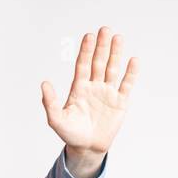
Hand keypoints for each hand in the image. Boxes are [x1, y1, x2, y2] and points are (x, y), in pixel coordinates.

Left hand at [41, 26, 138, 174]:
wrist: (88, 148)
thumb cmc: (71, 134)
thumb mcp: (56, 119)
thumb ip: (49, 102)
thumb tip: (44, 83)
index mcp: (79, 88)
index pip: (82, 65)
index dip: (86, 51)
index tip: (89, 36)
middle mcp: (94, 86)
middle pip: (98, 62)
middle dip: (101, 47)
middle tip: (104, 29)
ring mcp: (107, 93)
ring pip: (112, 69)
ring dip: (116, 54)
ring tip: (118, 37)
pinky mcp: (120, 102)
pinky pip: (126, 85)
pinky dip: (130, 73)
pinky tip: (133, 60)